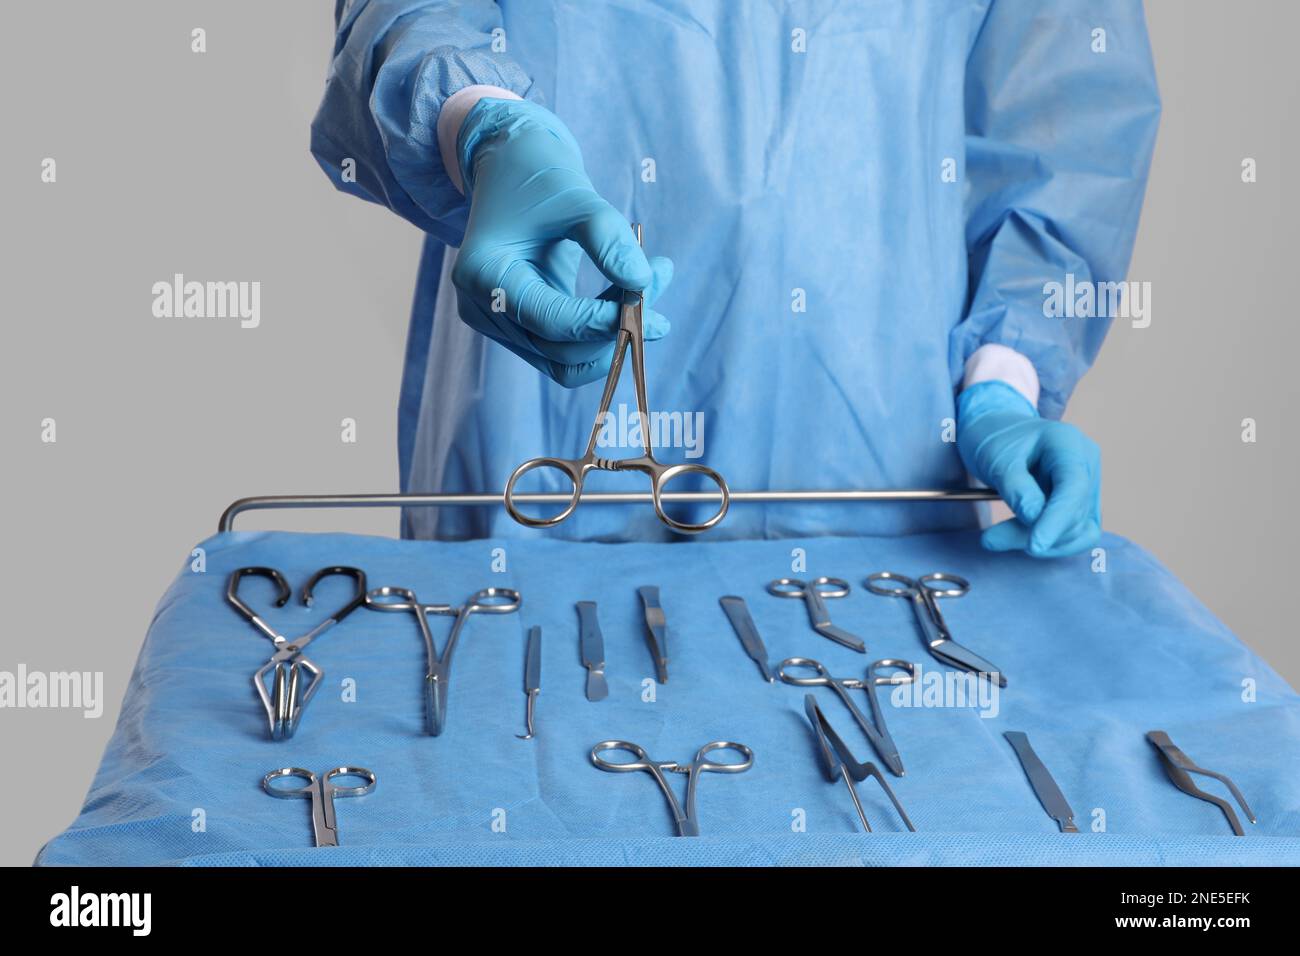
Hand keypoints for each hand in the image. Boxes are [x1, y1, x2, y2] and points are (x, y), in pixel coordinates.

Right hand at [451, 98, 672, 385]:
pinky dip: (601, 331)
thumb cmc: (538, 178)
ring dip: (613, 335)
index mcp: (483, 274)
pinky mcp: (520, 329)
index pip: (550, 320)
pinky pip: (566, 350)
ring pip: (567, 359)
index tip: (648, 304)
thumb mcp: (575, 195)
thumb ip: (607, 238)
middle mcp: (483, 309)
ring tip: (651, 283)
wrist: (511, 171)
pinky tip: (628, 295)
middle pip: (560, 349)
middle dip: (614, 327)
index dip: (601, 321)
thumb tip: (641, 283)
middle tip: (659, 278)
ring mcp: (499, 325)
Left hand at [956, 381, 1100, 557]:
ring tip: (997, 538)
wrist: (997, 432)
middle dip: (1034, 533)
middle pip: (1074, 512)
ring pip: (1077, 529)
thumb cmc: (995, 440)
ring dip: (1040, 542)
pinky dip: (1048, 543)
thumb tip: (1034, 519)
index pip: (1073, 486)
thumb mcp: (996, 460)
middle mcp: (1086, 463)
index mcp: (1068, 443)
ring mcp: (1088, 485)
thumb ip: (1016, 488)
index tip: (1035, 546)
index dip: (1057, 519)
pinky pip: (1075, 534)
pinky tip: (1017, 538)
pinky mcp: (1082, 505)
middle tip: (990, 540)